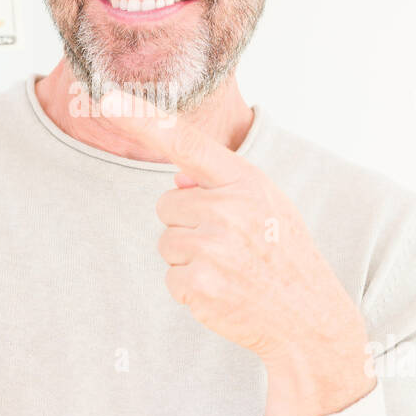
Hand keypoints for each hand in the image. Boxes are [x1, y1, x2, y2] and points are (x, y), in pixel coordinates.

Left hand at [100, 90, 375, 415]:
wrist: (308, 316)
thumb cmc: (284, 254)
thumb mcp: (267, 205)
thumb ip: (223, 185)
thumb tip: (179, 180)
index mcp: (246, 181)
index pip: (186, 143)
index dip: (142, 119)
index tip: (107, 98)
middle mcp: (229, 208)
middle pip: (167, 204)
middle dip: (189, 225)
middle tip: (231, 246)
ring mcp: (214, 246)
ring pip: (167, 241)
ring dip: (189, 258)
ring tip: (230, 269)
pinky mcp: (199, 282)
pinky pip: (170, 275)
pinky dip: (191, 288)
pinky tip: (224, 291)